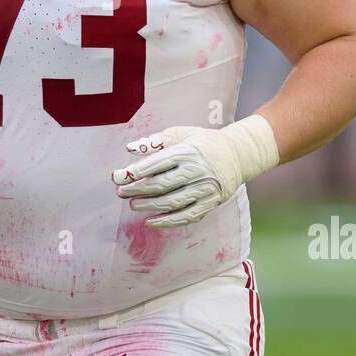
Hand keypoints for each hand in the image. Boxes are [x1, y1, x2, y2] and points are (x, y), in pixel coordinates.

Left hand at [111, 116, 278, 227]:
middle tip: (120, 192)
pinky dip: (166, 222)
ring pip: (171, 202)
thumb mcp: (180, 134)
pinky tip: (150, 222)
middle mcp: (196, 171)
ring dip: (149, 206)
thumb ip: (154, 141)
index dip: (137, 171)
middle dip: (137, 190)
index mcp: (186, 152)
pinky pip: (186, 216)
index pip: (157, 163)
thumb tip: (130, 147)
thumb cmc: (201, 142)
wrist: (236, 155)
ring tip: (133, 205)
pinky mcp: (210, 203)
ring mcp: (204, 189)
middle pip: (161, 184)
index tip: (119, 177)